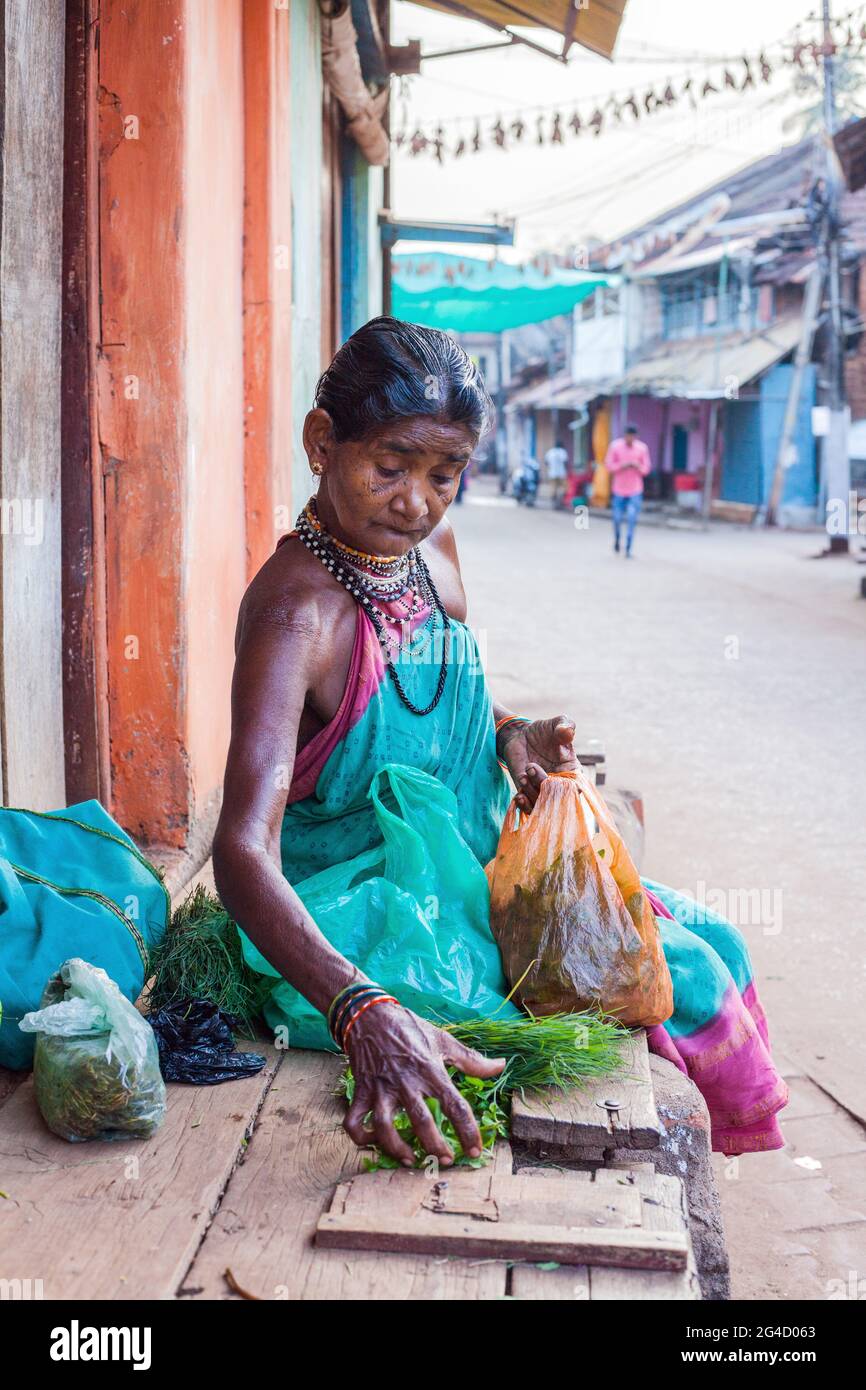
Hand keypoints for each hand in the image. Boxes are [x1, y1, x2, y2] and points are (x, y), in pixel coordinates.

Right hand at [343, 1003, 504, 1166]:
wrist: (369, 1014)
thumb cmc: (409, 1028)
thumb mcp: (442, 1040)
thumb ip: (471, 1059)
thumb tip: (501, 1065)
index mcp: (429, 1070)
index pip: (454, 1105)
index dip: (468, 1131)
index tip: (476, 1150)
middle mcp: (405, 1082)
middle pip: (421, 1122)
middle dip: (435, 1147)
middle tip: (447, 1160)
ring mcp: (380, 1088)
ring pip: (385, 1127)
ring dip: (397, 1148)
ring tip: (411, 1160)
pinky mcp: (360, 1091)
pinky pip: (353, 1122)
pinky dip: (361, 1138)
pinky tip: (375, 1142)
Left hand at [501, 714, 576, 810]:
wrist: (520, 736)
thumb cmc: (544, 731)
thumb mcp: (557, 723)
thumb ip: (565, 725)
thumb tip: (567, 732)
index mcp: (572, 771)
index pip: (576, 789)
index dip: (568, 789)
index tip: (555, 777)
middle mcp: (559, 785)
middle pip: (557, 798)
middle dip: (543, 785)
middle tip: (531, 767)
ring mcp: (543, 791)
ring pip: (542, 805)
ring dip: (531, 792)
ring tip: (524, 774)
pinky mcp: (528, 793)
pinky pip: (529, 809)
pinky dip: (524, 806)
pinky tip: (519, 795)